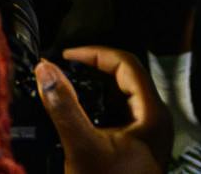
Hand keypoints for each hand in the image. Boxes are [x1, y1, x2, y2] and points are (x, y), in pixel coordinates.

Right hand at [37, 47, 169, 173]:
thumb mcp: (83, 147)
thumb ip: (65, 106)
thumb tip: (45, 69)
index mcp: (152, 113)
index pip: (126, 64)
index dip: (94, 53)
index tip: (64, 56)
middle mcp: (155, 119)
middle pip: (126, 76)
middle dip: (93, 67)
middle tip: (64, 68)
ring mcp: (148, 134)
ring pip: (122, 94)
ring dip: (95, 85)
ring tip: (68, 84)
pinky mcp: (138, 146)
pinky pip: (119, 112)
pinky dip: (99, 103)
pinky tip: (78, 111)